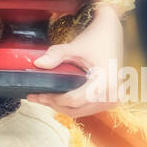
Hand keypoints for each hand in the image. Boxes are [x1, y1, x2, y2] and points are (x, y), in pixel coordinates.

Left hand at [27, 1, 122, 116]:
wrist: (111, 34)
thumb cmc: (95, 39)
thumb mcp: (74, 46)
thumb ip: (56, 55)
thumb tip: (37, 64)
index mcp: (104, 82)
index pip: (74, 100)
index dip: (53, 99)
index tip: (37, 94)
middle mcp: (111, 95)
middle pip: (75, 109)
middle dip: (53, 104)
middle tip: (35, 96)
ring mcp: (111, 100)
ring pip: (80, 111)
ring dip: (61, 107)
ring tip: (43, 97)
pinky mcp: (110, 100)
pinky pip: (86, 108)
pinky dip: (72, 105)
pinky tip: (58, 97)